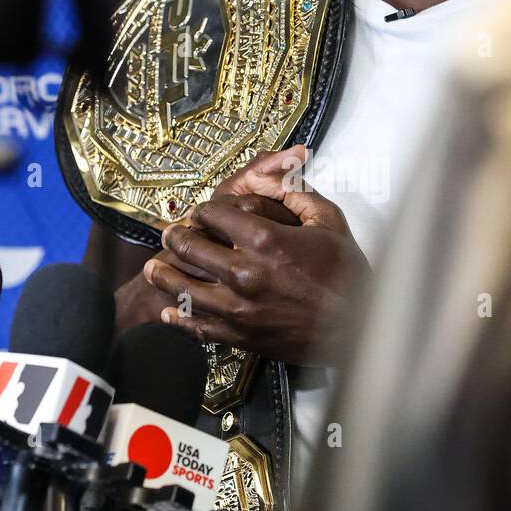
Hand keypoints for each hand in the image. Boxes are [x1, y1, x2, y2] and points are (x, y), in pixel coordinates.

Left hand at [146, 148, 370, 363]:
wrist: (358, 330)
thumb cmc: (347, 276)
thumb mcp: (329, 222)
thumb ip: (298, 193)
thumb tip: (275, 175)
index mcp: (263, 239)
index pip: (212, 214)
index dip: (203, 209)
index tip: (202, 212)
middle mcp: (243, 272)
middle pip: (191, 246)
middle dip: (176, 235)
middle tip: (169, 233)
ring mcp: (237, 307)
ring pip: (182, 288)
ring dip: (163, 275)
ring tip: (153, 268)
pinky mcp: (239, 335)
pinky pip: (197, 327)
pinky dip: (178, 320)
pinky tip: (168, 312)